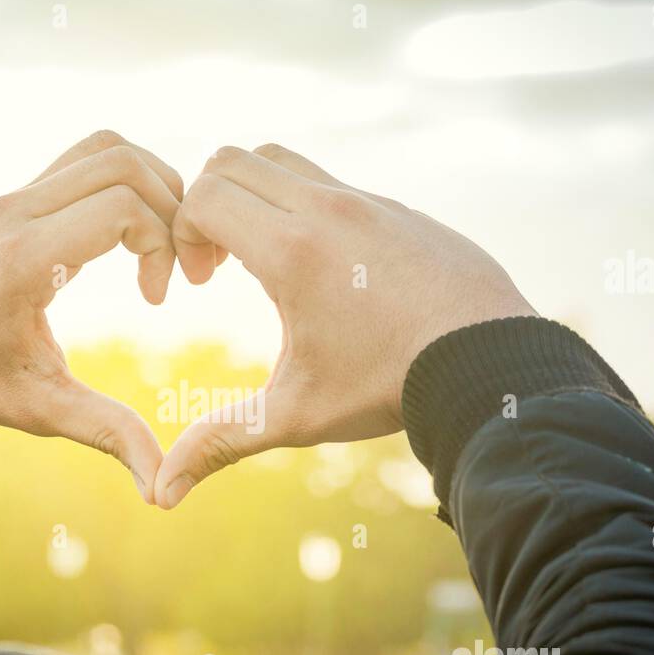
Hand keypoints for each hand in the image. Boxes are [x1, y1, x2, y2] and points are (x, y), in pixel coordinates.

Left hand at [0, 131, 183, 503]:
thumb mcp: (39, 410)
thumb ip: (107, 434)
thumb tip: (161, 491)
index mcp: (24, 256)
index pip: (124, 205)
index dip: (164, 245)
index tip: (156, 297)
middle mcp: (15, 210)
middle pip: (123, 160)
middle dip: (171, 207)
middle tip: (175, 267)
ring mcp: (9, 195)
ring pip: (103, 145)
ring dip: (149, 184)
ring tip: (159, 243)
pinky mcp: (10, 196)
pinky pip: (80, 159)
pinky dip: (120, 183)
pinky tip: (123, 240)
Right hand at [159, 143, 535, 508]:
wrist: (491, 364)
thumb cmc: (388, 389)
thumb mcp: (296, 416)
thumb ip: (221, 442)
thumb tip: (161, 494)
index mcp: (292, 249)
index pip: (203, 194)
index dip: (181, 232)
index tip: (198, 282)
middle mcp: (328, 208)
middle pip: (234, 160)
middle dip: (208, 204)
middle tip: (220, 266)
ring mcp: (369, 200)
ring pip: (286, 160)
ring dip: (258, 196)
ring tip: (267, 261)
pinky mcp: (401, 208)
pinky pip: (335, 182)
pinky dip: (308, 207)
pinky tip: (327, 271)